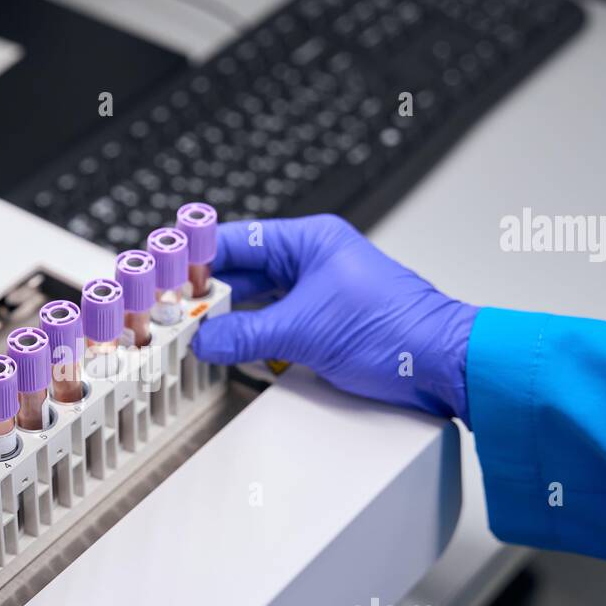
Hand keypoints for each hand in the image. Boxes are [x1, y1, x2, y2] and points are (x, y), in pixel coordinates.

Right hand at [190, 214, 478, 424]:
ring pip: (255, 302)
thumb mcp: (305, 330)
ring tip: (190, 330)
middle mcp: (313, 263)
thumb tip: (204, 339)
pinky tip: (226, 350)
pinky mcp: (323, 328)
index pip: (237, 240)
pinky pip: (272, 327)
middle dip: (205, 292)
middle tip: (169, 308)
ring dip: (226, 318)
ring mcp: (318, 297)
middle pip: (242, 272)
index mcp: (311, 241)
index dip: (196, 254)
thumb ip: (246, 334)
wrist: (442, 366)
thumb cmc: (397, 329)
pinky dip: (248, 338)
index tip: (162, 268)